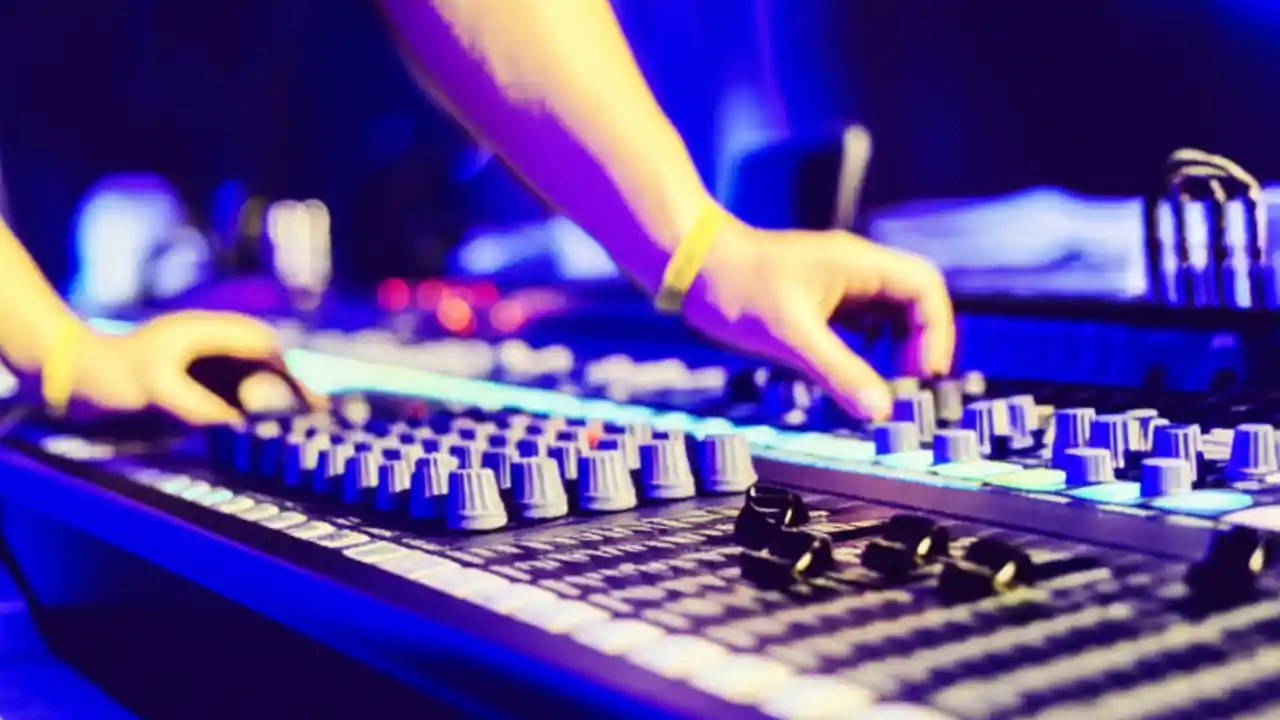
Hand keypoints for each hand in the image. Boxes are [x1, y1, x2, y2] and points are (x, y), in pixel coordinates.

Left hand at [66, 311, 322, 425]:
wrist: (68, 375)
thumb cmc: (108, 375)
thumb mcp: (155, 388)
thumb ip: (198, 405)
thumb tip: (239, 425)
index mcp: (203, 331)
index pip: (262, 343)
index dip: (286, 370)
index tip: (307, 398)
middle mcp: (206, 339)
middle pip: (263, 355)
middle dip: (288, 381)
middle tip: (314, 413)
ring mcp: (199, 356)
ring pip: (251, 369)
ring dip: (272, 391)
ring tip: (299, 418)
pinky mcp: (191, 374)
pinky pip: (232, 383)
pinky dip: (251, 400)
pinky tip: (261, 421)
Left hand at [682, 219, 954, 420]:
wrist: (688, 265)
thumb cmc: (734, 288)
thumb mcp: (789, 337)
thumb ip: (838, 372)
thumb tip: (881, 411)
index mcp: (858, 264)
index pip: (925, 288)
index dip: (936, 333)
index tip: (925, 375)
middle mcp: (854, 269)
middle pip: (913, 302)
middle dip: (919, 345)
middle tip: (908, 388)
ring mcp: (836, 282)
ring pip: (887, 314)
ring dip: (895, 349)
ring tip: (887, 387)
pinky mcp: (816, 298)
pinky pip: (859, 323)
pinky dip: (867, 349)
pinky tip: (853, 374)